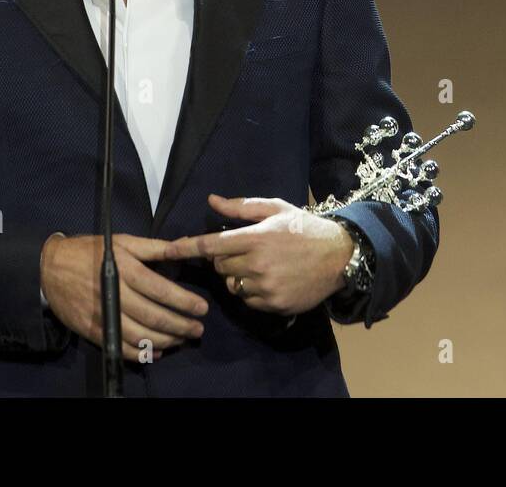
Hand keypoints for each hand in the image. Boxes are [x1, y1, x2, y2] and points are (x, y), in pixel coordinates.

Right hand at [40, 233, 207, 363]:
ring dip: (165, 341)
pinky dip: (141, 354)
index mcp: (125, 270)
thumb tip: (185, 244)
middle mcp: (115, 294)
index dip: (185, 302)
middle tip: (198, 329)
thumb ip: (155, 247)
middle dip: (180, 326)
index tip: (202, 308)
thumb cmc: (91, 251)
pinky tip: (157, 352)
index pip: (161, 290)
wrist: (50, 268)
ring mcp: (103, 315)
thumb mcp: (123, 242)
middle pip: (154, 317)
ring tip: (181, 339)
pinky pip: (120, 348)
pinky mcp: (93, 330)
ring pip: (140, 336)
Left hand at [162, 194, 353, 316]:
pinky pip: (248, 300)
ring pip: (232, 285)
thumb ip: (241, 207)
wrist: (340, 256)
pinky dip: (252, 292)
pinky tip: (271, 279)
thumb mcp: (275, 209)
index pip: (211, 245)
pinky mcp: (274, 304)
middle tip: (245, 250)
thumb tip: (211, 201)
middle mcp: (258, 264)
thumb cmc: (304, 228)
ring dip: (237, 276)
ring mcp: (266, 287)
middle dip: (224, 259)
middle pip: (220, 266)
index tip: (166, 251)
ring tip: (260, 266)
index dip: (186, 248)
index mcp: (256, 237)